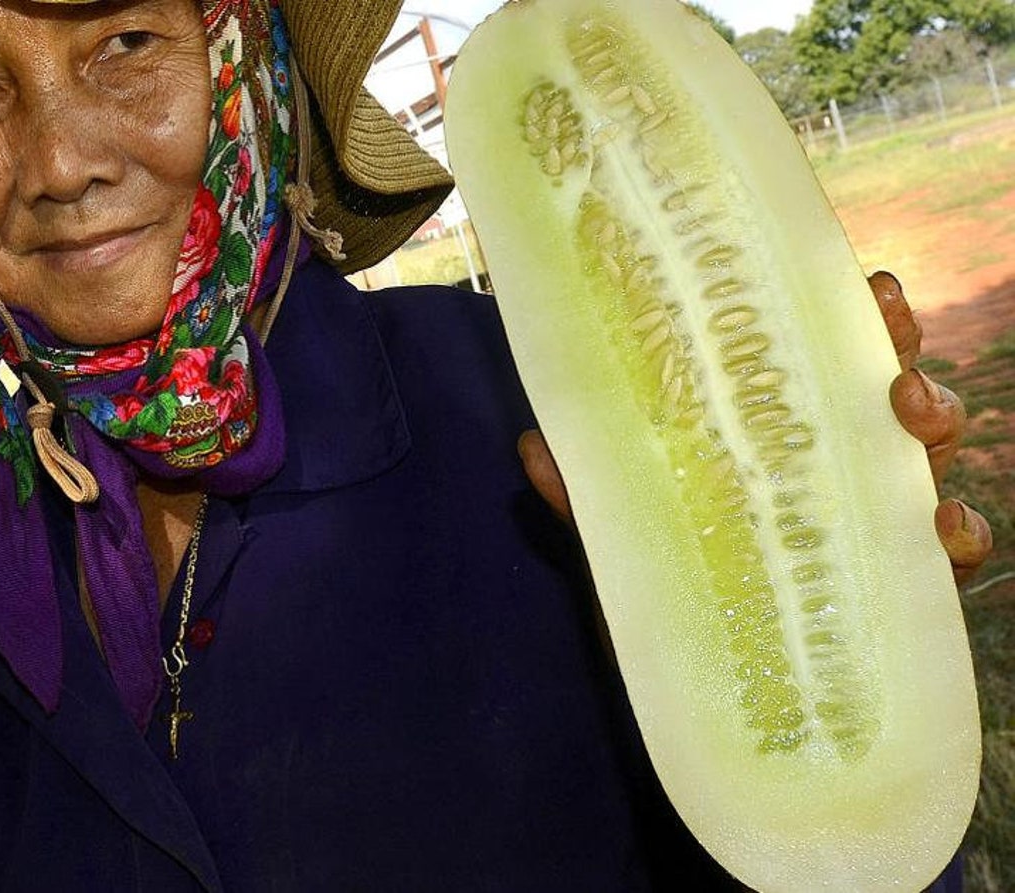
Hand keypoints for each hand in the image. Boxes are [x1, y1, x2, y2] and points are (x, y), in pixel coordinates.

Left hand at [517, 270, 993, 585]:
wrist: (697, 694)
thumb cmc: (667, 588)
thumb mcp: (616, 535)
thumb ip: (582, 495)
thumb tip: (533, 446)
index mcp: (776, 435)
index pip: (821, 360)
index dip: (854, 316)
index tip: (869, 285)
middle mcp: (832, 468)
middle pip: (887, 392)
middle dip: (905, 355)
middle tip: (886, 347)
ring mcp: (871, 524)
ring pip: (928, 457)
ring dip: (936, 422)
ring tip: (910, 413)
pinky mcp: (896, 589)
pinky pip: (947, 557)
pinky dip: (959, 535)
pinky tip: (941, 527)